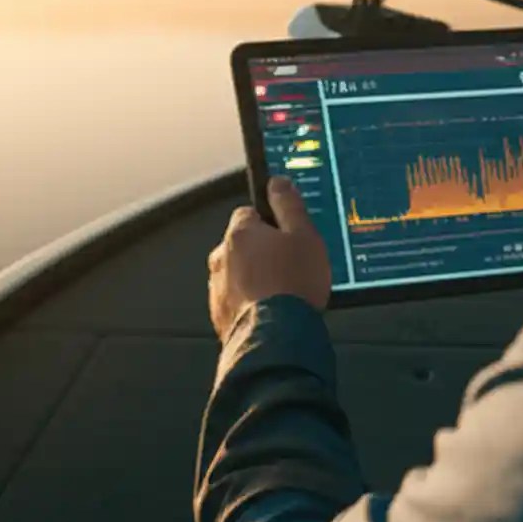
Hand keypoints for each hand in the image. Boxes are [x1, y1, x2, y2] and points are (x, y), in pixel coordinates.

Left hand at [208, 177, 331, 340]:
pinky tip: (273, 312)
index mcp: (240, 233)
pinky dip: (251, 304)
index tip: (286, 232)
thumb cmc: (292, 287)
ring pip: (238, 274)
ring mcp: (218, 288)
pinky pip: (236, 301)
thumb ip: (289, 205)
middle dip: (263, 253)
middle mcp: (221, 257)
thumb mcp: (304, 236)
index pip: (249, 212)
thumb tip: (278, 183)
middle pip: (243, 245)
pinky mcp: (219, 316)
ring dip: (255, 280)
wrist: (277, 339)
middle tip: (291, 266)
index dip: (272, 222)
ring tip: (284, 294)